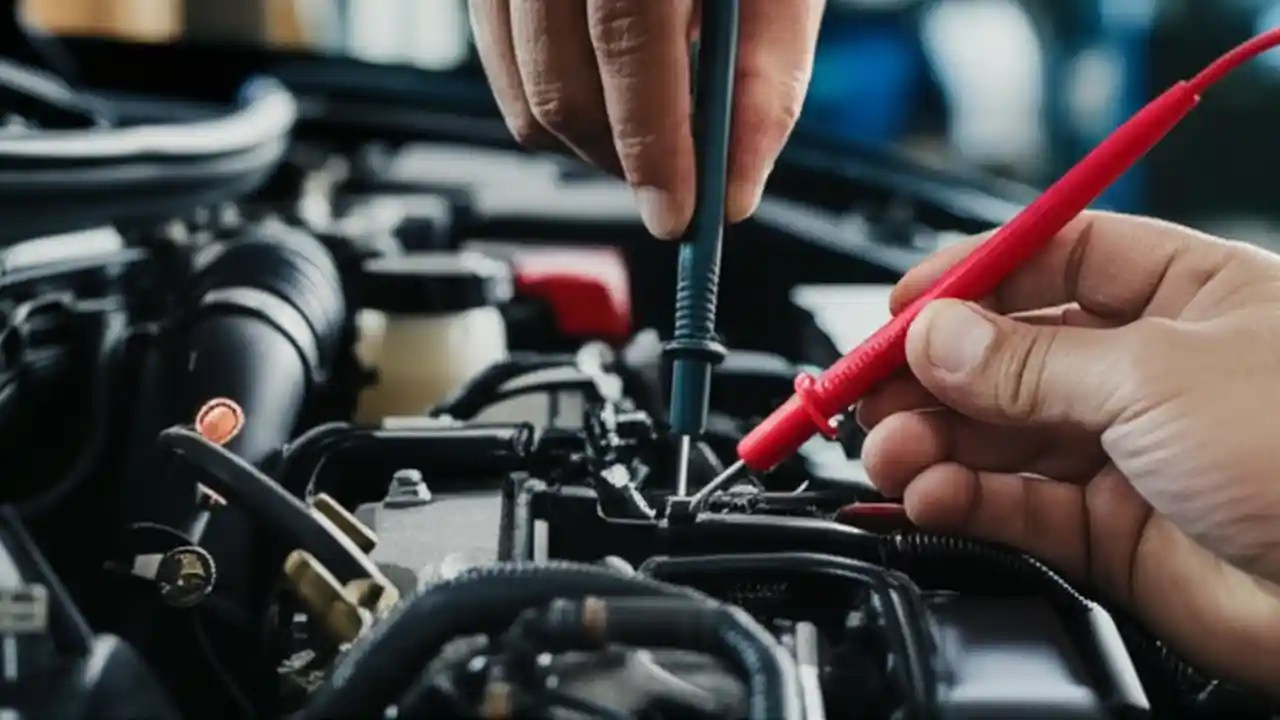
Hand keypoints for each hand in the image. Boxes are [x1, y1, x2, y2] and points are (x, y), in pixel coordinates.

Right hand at [467, 0, 824, 238]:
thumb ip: (767, 68)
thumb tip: (735, 183)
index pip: (629, 33)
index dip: (652, 138)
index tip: (681, 212)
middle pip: (560, 80)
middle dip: (620, 160)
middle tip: (675, 184)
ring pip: (520, 85)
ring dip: (589, 136)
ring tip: (650, 121)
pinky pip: (500, 57)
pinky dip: (555, 92)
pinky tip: (611, 75)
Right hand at [858, 211, 1279, 690]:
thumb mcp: (1157, 376)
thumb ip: (1029, 364)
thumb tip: (936, 336)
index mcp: (1184, 294)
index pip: (1053, 260)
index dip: (970, 277)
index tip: (900, 303)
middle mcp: (1149, 367)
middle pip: (1008, 353)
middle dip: (932, 372)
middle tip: (869, 390)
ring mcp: (1126, 450)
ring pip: (1000, 433)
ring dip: (933, 439)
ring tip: (890, 450)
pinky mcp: (1109, 530)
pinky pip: (1014, 503)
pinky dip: (963, 499)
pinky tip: (930, 493)